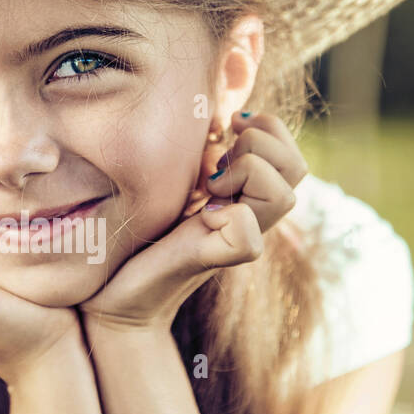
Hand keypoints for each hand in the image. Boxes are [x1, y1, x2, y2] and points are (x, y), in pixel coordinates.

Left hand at [78, 112, 307, 334]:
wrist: (115, 296)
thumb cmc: (137, 238)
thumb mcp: (171, 184)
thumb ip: (199, 157)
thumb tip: (218, 117)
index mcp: (245, 196)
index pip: (291, 154)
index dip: (268, 127)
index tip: (226, 126)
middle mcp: (251, 218)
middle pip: (298, 168)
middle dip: (259, 143)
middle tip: (216, 159)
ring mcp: (237, 241)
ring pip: (284, 196)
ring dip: (245, 173)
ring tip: (208, 185)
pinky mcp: (214, 261)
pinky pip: (248, 234)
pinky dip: (226, 216)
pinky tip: (200, 216)